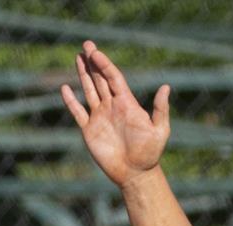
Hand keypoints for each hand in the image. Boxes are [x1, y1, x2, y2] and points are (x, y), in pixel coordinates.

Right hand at [60, 40, 170, 188]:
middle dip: (93, 62)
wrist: (135, 174)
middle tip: (86, 45)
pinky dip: (71, 101)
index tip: (95, 53)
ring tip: (78, 57)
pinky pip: (78, 112)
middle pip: (100, 79)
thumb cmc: (150, 153)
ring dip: (84, 74)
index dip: (104, 64)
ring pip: (89, 91)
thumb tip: (166, 87)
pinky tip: (65, 89)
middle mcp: (112, 106)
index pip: (113, 78)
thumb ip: (160, 109)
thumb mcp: (159, 130)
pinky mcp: (89, 130)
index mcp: (126, 103)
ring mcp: (100, 117)